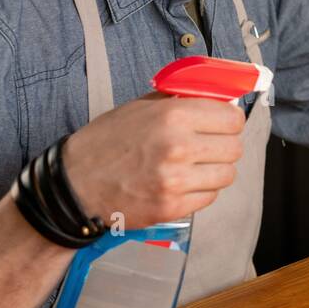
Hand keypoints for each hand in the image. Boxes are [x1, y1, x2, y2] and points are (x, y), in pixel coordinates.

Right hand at [63, 92, 245, 229]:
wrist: (74, 184)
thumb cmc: (105, 143)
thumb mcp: (139, 107)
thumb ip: (180, 102)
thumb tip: (218, 100)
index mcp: (172, 116)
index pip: (232, 118)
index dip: (229, 120)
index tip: (222, 123)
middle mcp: (178, 147)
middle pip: (234, 148)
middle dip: (224, 145)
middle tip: (208, 145)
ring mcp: (176, 181)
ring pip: (227, 174)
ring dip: (215, 169)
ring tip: (194, 166)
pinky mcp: (172, 207)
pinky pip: (209, 197)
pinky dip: (201, 190)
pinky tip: (182, 183)